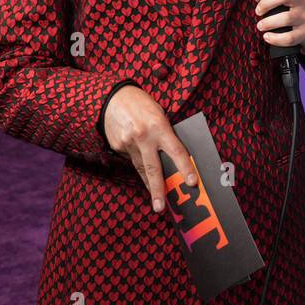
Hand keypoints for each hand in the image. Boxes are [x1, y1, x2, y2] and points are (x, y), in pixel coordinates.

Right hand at [103, 85, 196, 213]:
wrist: (112, 97)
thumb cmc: (142, 104)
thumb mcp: (160, 114)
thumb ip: (167, 134)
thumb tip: (175, 157)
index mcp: (158, 127)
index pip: (176, 151)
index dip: (185, 168)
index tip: (192, 183)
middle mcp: (143, 137)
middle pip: (153, 169)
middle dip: (158, 190)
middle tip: (161, 207)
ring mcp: (128, 143)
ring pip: (141, 169)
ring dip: (150, 184)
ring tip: (157, 199)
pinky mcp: (117, 147)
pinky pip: (132, 160)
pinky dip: (139, 164)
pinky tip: (143, 166)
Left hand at [247, 0, 304, 55]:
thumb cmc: (297, 17)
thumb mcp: (286, 3)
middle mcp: (304, 1)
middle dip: (266, 3)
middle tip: (258, 11)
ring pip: (286, 18)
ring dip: (268, 23)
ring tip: (261, 26)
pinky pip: (290, 37)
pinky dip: (275, 39)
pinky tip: (268, 37)